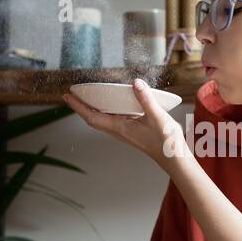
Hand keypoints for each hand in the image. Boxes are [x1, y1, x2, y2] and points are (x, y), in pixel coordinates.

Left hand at [62, 79, 188, 169]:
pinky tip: (111, 105)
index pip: (92, 116)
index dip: (78, 106)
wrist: (174, 157)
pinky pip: (112, 120)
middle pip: (93, 119)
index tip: (68, 96)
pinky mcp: (132, 132)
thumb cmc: (165, 140)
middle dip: (81, 107)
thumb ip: (145, 99)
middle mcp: (119, 131)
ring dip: (91, 110)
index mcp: (120, 127)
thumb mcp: (156, 117)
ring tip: (86, 98)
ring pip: (102, 120)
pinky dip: (105, 111)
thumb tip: (135, 83)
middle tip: (71, 95)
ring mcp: (125, 132)